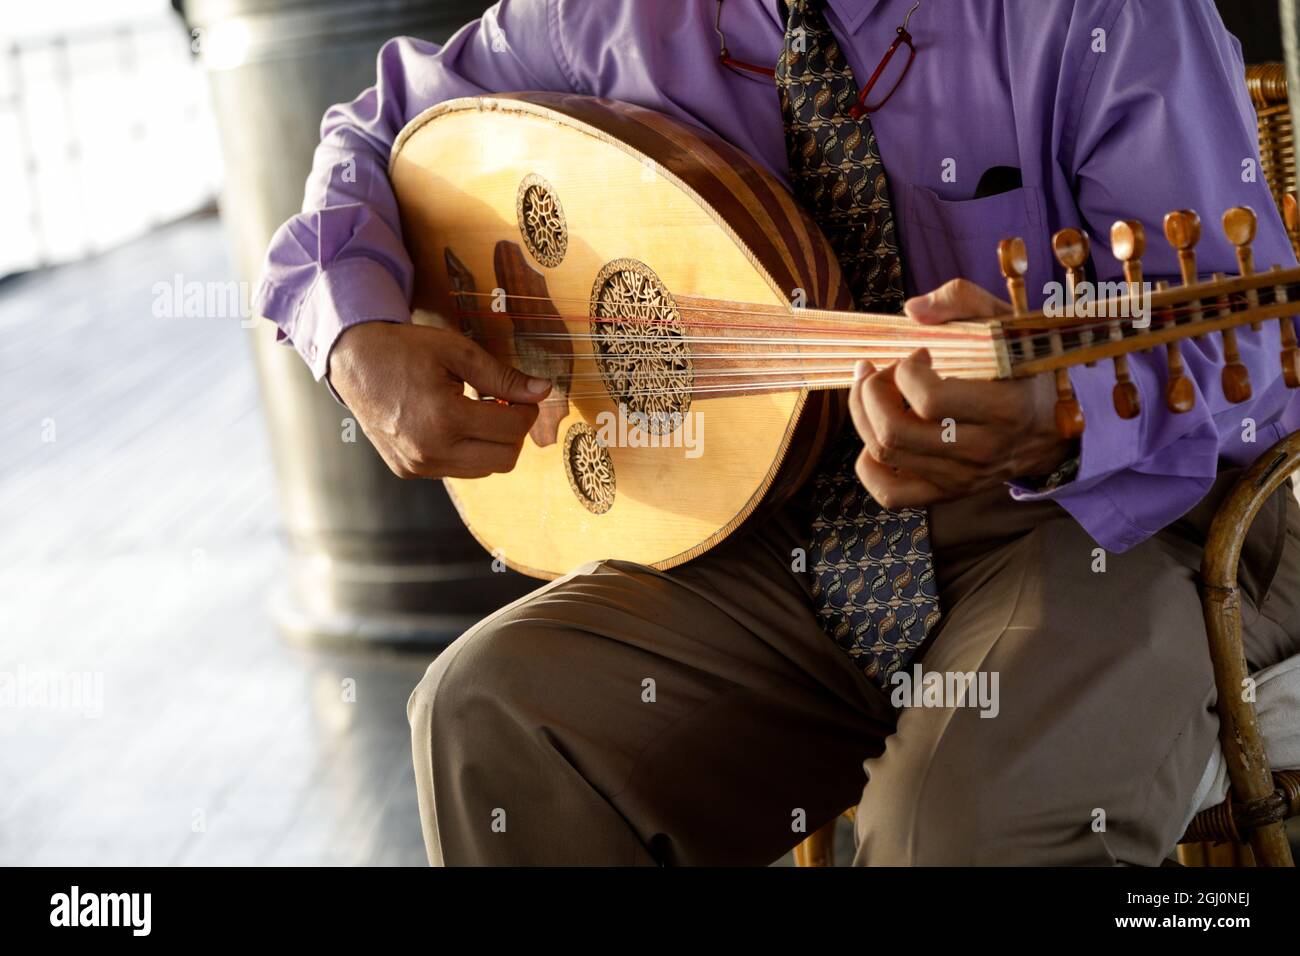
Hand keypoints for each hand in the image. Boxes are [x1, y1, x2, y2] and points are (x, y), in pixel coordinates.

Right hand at [327, 321, 550, 478]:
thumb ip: (503, 376)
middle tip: (504, 405)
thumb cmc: (406, 350)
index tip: (523, 395)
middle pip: (505, 459)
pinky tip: (454, 424)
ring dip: (492, 444)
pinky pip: (457, 470)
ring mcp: (418, 466)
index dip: (527, 409)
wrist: (353, 363)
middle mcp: (431, 451)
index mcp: (445, 418)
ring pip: (484, 470)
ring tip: (477, 412)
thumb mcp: (458, 353)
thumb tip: (543, 390)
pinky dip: (467, 451)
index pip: (512, 429)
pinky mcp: (409, 471)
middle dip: (514, 432)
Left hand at [847, 279, 1073, 507]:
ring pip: (884, 455)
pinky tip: (876, 434)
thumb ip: (962, 301)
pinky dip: (869, 465)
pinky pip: (890, 494)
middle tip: (879, 370)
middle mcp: (982, 451)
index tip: (917, 353)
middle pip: (894, 431)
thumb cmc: (1023, 367)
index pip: (929, 400)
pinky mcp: (946, 493)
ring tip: (872, 390)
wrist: (1052, 425)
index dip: (906, 370)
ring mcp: (962, 478)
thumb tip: (912, 310)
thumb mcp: (1006, 323)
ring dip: (863, 415)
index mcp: (1004, 409)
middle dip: (870, 391)